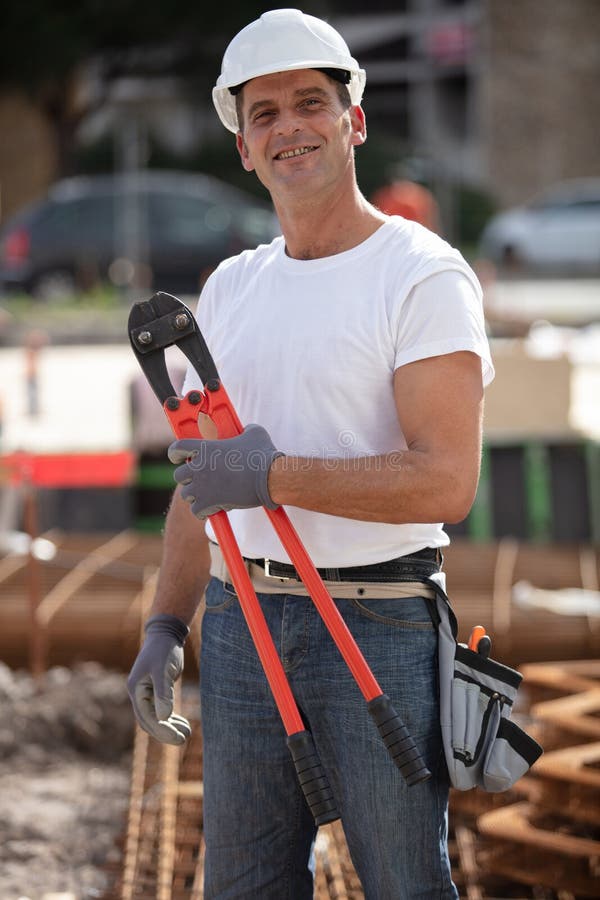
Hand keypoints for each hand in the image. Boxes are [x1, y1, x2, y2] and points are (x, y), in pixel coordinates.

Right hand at [127, 614, 190, 744]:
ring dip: (169, 727)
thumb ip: (163, 694)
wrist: (165, 633)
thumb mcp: (164, 670)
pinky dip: (170, 718)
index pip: (146, 717)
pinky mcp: (156, 690)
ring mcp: (146, 692)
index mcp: (136, 689)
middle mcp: (138, 693)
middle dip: (165, 732)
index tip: (178, 738)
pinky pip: (160, 710)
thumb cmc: (164, 649)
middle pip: (149, 721)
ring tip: (187, 733)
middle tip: (183, 739)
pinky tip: (183, 723)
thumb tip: (164, 718)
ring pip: (155, 718)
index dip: (161, 730)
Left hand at [168, 423, 283, 518]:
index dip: (175, 453)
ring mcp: (202, 486)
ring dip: (195, 495)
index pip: (177, 448)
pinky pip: (196, 510)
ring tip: (207, 495)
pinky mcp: (209, 502)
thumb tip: (247, 429)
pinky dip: (202, 511)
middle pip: (179, 475)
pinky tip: (212, 509)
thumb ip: (246, 430)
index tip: (177, 458)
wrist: (271, 478)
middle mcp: (199, 466)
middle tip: (199, 480)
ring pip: (187, 494)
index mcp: (205, 448)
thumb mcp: (255, 433)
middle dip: (188, 478)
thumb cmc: (263, 455)